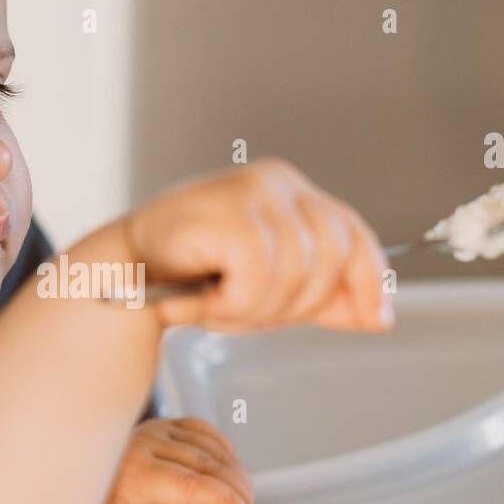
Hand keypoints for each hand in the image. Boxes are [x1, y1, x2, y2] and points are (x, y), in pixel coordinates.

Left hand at [95, 417, 253, 503]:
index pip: (192, 484)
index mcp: (136, 474)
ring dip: (235, 471)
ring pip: (210, 447)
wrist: (81, 474)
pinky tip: (231, 471)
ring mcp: (157, 429)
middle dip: (237, 490)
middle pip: (208, 464)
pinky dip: (224, 451)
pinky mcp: (164, 423)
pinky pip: (204, 432)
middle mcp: (147, 445)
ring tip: (245, 500)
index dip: (225, 501)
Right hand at [124, 157, 392, 332]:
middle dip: (298, 304)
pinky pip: (258, 275)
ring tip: (218, 309)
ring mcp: (253, 191)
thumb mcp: (270, 290)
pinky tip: (204, 302)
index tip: (379, 322)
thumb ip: (322, 299)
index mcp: (294, 194)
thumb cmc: (194, 276)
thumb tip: (379, 318)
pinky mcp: (229, 211)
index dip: (370, 280)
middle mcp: (278, 181)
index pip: (353, 234)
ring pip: (296, 271)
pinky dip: (233, 303)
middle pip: (331, 256)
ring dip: (256, 308)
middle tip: (249, 316)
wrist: (124, 273)